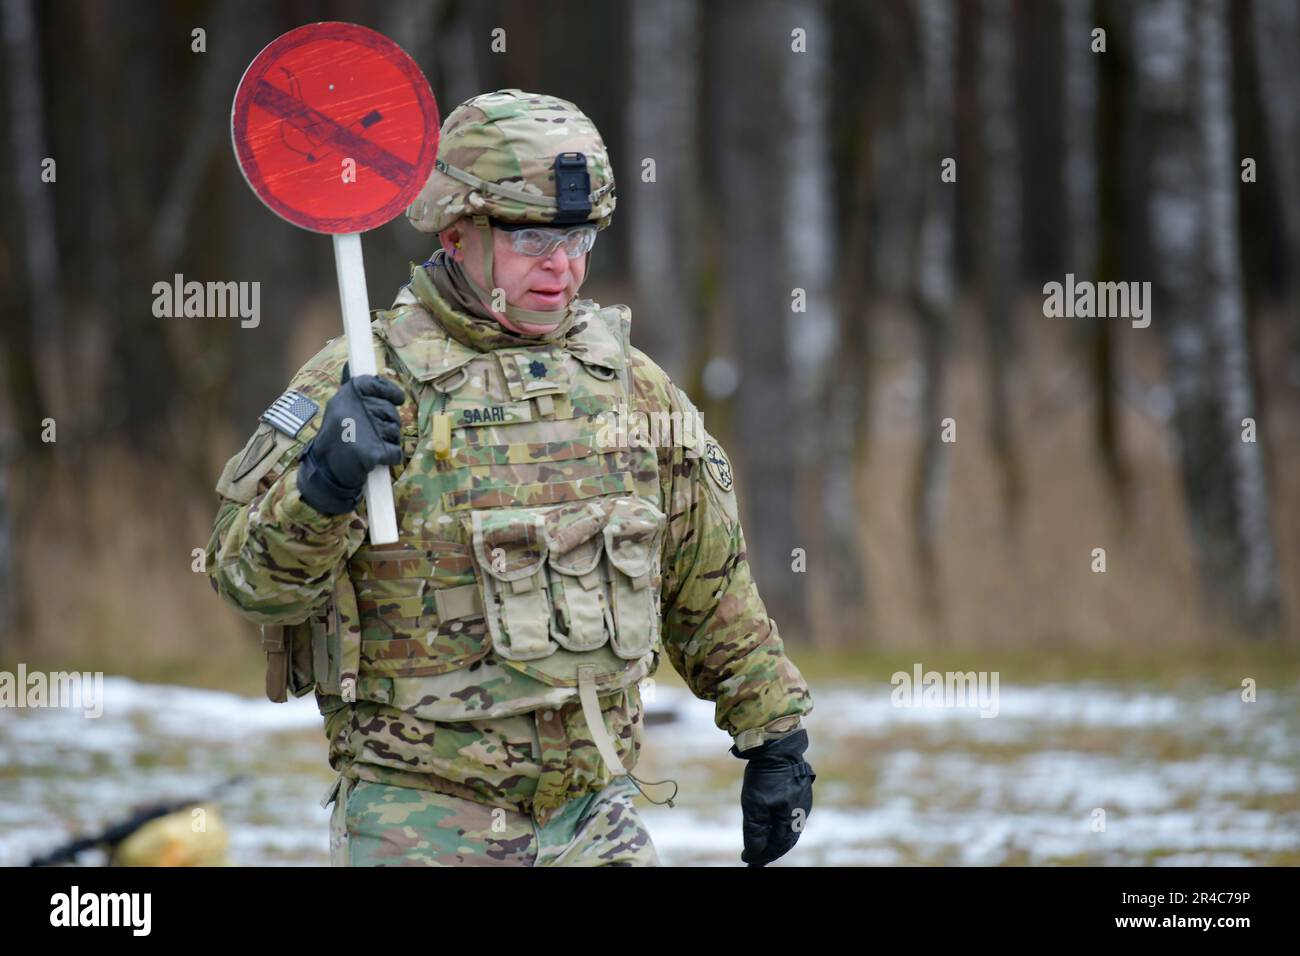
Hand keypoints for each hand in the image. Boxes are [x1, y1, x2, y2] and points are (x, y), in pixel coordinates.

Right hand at [297, 367, 404, 514]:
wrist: (325, 472)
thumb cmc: (335, 439)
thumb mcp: (337, 409)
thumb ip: (352, 391)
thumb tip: (351, 365)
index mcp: (346, 397)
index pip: (376, 383)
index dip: (390, 391)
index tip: (397, 399)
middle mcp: (355, 410)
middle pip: (390, 411)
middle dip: (388, 422)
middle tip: (371, 433)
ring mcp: (365, 431)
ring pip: (395, 431)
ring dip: (388, 440)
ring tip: (369, 445)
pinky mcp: (374, 452)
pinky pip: (396, 452)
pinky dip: (390, 457)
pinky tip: (376, 459)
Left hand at [731, 729, 814, 865]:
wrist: (777, 746)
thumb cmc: (765, 776)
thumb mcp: (754, 805)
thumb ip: (755, 832)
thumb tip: (753, 853)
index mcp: (792, 819)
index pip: (777, 846)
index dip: (762, 856)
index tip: (748, 861)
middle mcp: (802, 812)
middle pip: (786, 840)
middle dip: (769, 849)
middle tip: (755, 857)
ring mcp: (803, 800)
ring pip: (789, 827)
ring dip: (775, 837)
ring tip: (762, 843)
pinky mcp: (800, 790)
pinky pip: (791, 814)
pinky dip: (780, 823)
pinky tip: (772, 822)